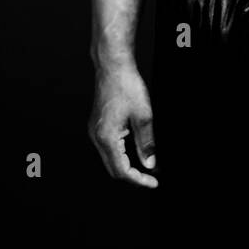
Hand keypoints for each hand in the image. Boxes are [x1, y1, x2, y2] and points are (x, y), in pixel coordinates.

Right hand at [88, 64, 158, 188]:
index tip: (153, 182)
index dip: (139, 179)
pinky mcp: (97, 125)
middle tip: (151, 176)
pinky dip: (121, 153)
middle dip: (133, 175)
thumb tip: (150, 163)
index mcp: (107, 138)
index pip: (122, 170)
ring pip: (110, 159)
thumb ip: (147, 142)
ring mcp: (95, 131)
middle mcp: (97, 137)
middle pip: (113, 168)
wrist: (113, 66)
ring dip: (127, 164)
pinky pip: (108, 147)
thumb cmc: (127, 85)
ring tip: (146, 165)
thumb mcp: (143, 115)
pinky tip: (134, 149)